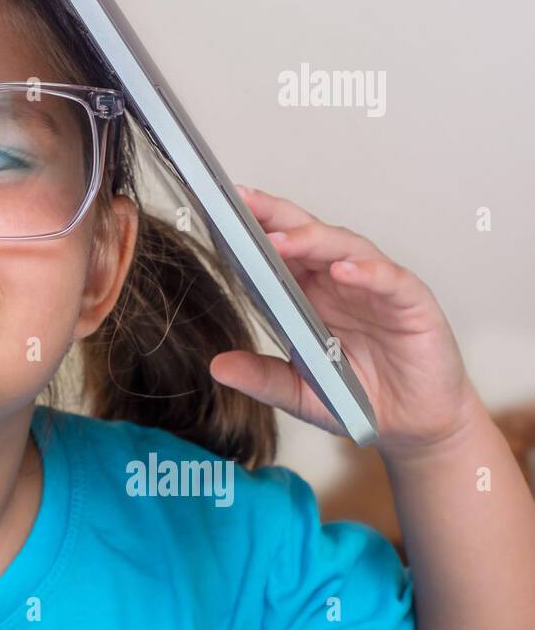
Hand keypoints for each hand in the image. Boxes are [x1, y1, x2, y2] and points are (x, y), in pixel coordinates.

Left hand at [208, 184, 486, 452]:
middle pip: (308, 235)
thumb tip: (216, 367)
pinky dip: (368, 273)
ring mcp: (378, 290)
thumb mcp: (299, 391)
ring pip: (346, 248)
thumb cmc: (358, 397)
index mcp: (309, 294)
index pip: (278, 250)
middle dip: (275, 216)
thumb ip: (262, 378)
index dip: (252, 229)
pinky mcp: (413, 306)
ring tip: (280, 241)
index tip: (219, 211)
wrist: (412, 428)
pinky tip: (343, 271)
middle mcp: (341, 282)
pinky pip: (391, 281)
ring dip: (313, 241)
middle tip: (243, 202)